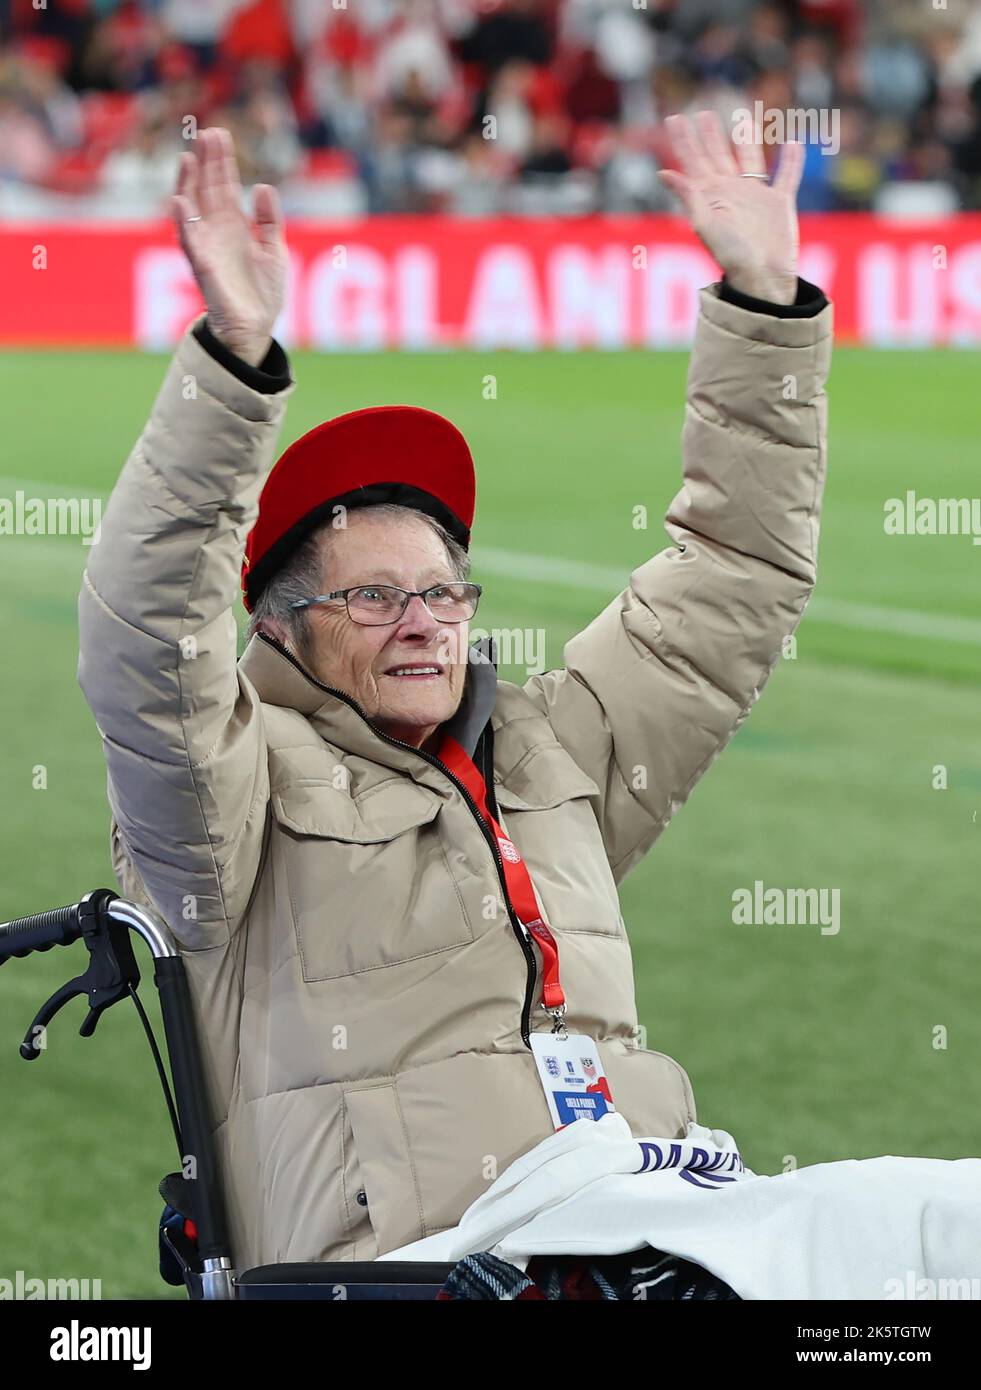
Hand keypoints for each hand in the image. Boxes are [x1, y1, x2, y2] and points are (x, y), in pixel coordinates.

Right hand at [169, 127, 286, 366]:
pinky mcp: (202, 265)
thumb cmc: (263, 292)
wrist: (256, 327)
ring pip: (191, 207)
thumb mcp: (275, 249)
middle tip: (205, 132)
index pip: (225, 184)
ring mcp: (206, 245)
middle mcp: (216, 230)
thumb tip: (262, 186)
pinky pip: (188, 240)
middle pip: (207, 188)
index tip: (219, 133)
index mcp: (234, 224)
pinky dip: (182, 221)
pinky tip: (179, 200)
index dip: (222, 160)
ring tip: (187, 157)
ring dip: (187, 183)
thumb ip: (270, 219)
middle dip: (206, 161)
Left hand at [658, 111, 803, 305]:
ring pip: (751, 158)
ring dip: (746, 138)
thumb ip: (689, 195)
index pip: (693, 160)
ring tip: (743, 117)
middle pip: (717, 155)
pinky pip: (787, 175)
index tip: (674, 118)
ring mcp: (756, 196)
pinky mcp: (780, 203)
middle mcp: (731, 192)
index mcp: (710, 195)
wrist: (762, 276)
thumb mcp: (705, 223)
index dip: (683, 140)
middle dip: (710, 135)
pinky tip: (794, 142)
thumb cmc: (731, 254)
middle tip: (703, 113)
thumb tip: (663, 172)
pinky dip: (792, 159)